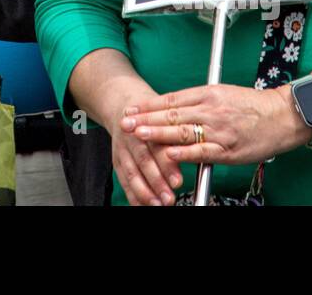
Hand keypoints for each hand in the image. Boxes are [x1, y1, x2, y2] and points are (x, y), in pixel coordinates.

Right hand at [99, 78, 184, 205]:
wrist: (124, 107)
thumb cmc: (152, 114)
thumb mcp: (165, 118)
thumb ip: (177, 137)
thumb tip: (195, 155)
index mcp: (147, 123)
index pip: (157, 146)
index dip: (167, 165)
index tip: (177, 181)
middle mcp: (132, 136)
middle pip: (143, 160)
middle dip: (156, 181)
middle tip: (168, 198)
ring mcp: (122, 149)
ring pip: (131, 171)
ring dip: (144, 191)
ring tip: (156, 204)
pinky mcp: (116, 160)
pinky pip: (123, 179)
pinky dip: (132, 194)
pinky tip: (141, 204)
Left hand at [126, 83, 309, 167]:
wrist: (283, 116)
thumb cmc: (254, 106)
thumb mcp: (223, 94)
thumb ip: (198, 102)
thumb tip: (173, 109)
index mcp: (208, 94)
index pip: (172, 99)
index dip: (149, 105)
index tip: (131, 109)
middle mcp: (211, 110)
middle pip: (172, 114)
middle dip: (146, 119)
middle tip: (125, 122)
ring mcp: (219, 130)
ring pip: (183, 131)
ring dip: (158, 133)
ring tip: (139, 135)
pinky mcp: (229, 149)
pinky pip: (202, 151)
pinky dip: (184, 153)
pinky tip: (169, 154)